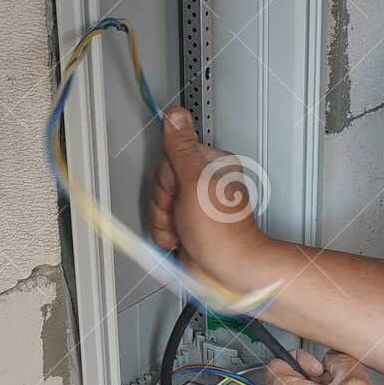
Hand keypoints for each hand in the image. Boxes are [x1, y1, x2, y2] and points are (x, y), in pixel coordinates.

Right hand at [149, 109, 267, 293]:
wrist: (226, 269)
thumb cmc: (221, 232)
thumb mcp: (195, 182)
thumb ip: (181, 147)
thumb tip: (175, 115)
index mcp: (209, 164)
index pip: (169, 158)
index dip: (168, 179)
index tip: (179, 190)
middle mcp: (201, 182)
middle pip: (160, 182)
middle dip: (164, 203)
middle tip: (182, 212)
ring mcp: (191, 205)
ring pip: (157, 204)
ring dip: (164, 221)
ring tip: (183, 229)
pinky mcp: (183, 224)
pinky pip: (159, 222)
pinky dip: (165, 234)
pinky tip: (180, 239)